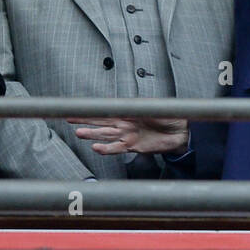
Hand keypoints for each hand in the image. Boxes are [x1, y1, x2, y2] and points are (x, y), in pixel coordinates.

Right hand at [68, 117, 189, 154]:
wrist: (181, 132)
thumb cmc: (168, 115)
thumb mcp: (152, 105)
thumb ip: (136, 105)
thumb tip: (121, 100)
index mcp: (127, 111)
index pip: (105, 108)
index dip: (91, 107)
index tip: (77, 105)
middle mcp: (125, 123)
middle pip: (101, 120)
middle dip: (85, 119)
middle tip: (68, 117)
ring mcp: (128, 135)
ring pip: (105, 134)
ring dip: (92, 134)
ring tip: (78, 132)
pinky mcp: (133, 146)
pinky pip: (116, 148)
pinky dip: (106, 148)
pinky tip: (96, 147)